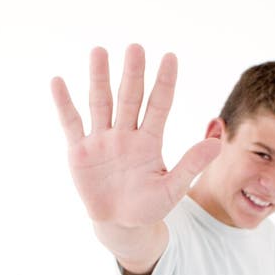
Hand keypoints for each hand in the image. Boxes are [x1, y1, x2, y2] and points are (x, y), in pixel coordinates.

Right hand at [50, 44, 220, 227]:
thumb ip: (190, 165)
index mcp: (149, 141)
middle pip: (129, 98)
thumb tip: (217, 144)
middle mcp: (125, 134)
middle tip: (136, 48)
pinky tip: (58, 82)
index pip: (158, 105)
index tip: (170, 57)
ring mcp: (102, 140)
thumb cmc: (148, 207)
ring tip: (99, 52)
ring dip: (99, 78)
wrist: (120, 225)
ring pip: (100, 103)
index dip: (164, 82)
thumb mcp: (172, 189)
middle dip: (133, 74)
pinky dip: (64, 104)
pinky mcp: (80, 152)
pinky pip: (71, 123)